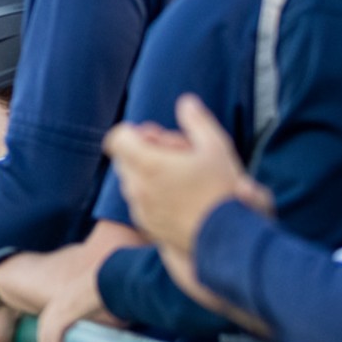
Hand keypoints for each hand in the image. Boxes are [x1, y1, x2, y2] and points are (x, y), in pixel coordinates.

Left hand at [34, 260, 115, 341]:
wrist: (106, 279)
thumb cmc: (109, 288)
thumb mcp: (100, 304)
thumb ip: (102, 315)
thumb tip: (121, 324)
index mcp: (60, 302)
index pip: (48, 326)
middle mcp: (53, 308)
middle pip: (44, 337)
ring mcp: (55, 313)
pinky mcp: (60, 320)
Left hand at [104, 94, 257, 255]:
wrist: (225, 240)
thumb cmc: (223, 191)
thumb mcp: (216, 147)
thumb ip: (197, 120)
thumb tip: (186, 101)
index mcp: (147, 163)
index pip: (117, 138)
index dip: (132, 132)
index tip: (153, 135)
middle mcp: (136, 186)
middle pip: (123, 158)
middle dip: (143, 150)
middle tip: (172, 151)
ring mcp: (138, 207)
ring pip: (131, 180)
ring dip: (147, 172)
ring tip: (180, 173)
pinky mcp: (145, 224)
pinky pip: (138, 200)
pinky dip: (150, 192)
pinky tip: (179, 194)